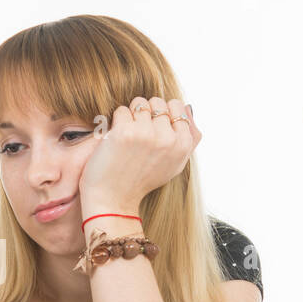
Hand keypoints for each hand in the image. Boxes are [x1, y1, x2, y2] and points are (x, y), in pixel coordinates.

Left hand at [78, 97, 200, 212]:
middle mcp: (168, 138)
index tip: (153, 130)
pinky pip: (122, 110)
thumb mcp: (175, 164)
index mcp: (183, 144)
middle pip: (157, 102)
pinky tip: (116, 139)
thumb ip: (188, 137)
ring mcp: (147, 134)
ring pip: (139, 103)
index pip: (176, 106)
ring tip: (128, 136)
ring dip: (131, 116)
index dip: (162, 114)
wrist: (114, 199)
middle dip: (147, 113)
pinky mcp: (125, 132)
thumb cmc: (142, 181)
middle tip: (139, 135)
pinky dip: (116, 122)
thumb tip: (188, 107)